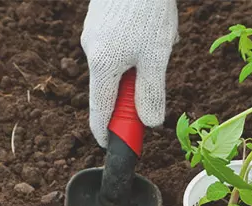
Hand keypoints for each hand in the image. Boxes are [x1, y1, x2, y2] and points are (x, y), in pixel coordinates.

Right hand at [81, 0, 177, 147]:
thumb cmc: (148, 9)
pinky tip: (153, 25)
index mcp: (102, 66)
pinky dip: (139, 45)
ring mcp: (93, 34)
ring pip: (121, 64)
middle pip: (112, 88)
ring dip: (143, 62)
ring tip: (160, 36)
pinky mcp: (100, 20)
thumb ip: (151, 93)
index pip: (99, 112)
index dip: (107, 134)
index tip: (115, 146)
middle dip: (138, 87)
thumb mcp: (156, 57)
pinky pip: (121, 44)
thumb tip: (149, 122)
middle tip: (158, 67)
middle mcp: (91, 51)